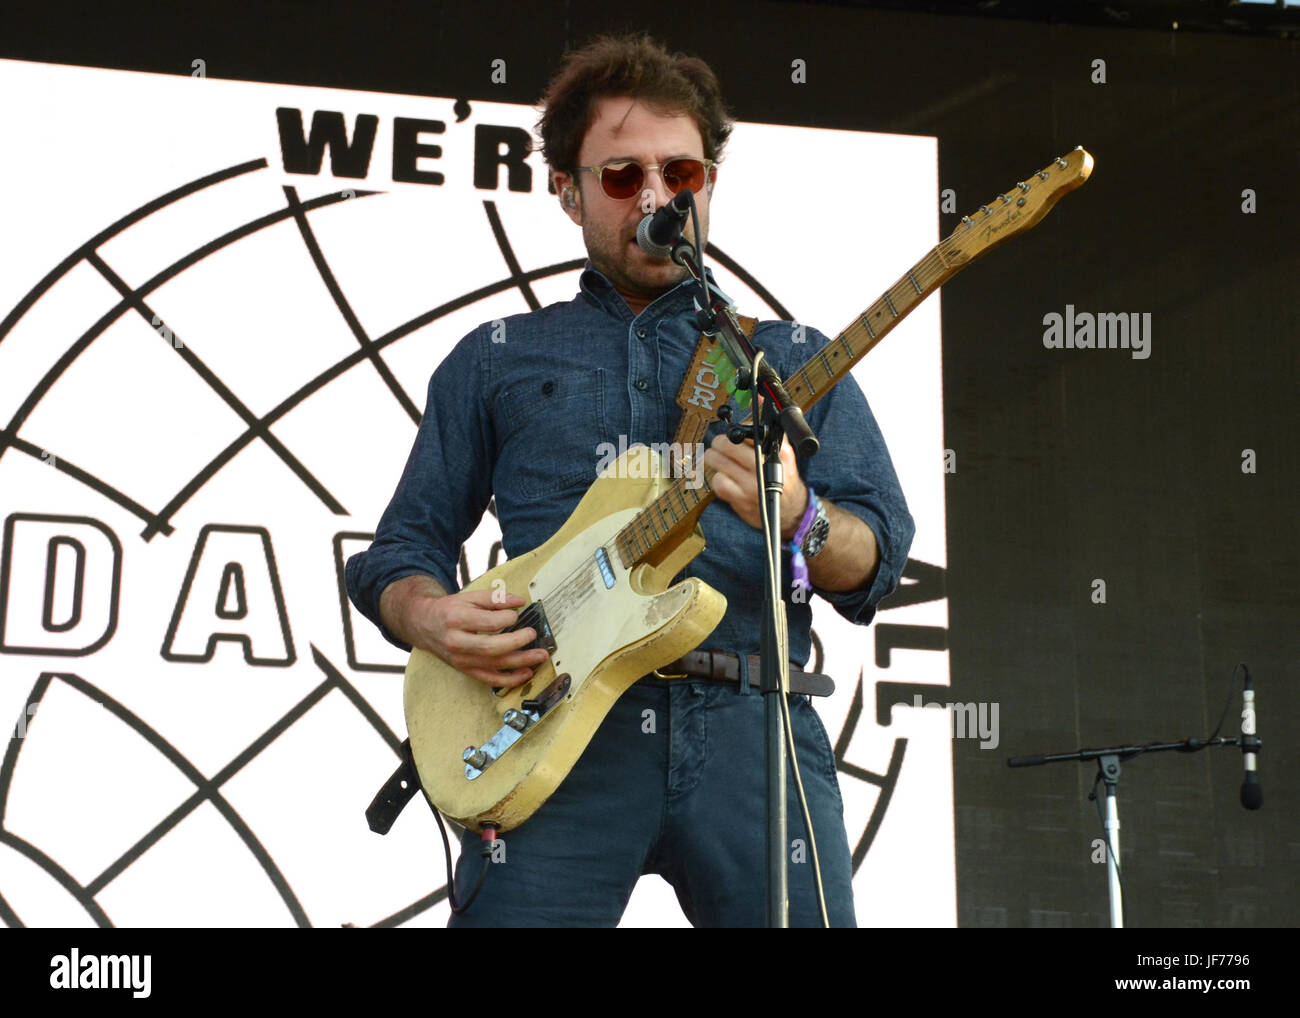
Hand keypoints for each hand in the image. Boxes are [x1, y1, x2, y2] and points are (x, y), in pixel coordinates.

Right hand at [391, 582, 548, 687]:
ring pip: (493, 665)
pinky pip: (489, 679)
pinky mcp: (465, 670)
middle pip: (491, 648)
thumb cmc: (450, 610)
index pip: (487, 622)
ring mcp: (461, 659)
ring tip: (539, 656)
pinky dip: (510, 679)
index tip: (516, 615)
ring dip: (520, 662)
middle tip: (533, 635)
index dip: (506, 619)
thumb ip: (494, 598)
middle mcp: (457, 642)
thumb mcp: (469, 597)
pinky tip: (526, 673)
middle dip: (517, 643)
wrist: (425, 625)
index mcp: (456, 619)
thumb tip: (519, 602)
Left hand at [703, 432, 808, 540]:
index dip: (739, 429)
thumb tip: (754, 403)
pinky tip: (724, 476)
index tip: (736, 432)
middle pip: (727, 444)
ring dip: (714, 457)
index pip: (751, 431)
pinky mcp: (741, 500)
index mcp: (779, 453)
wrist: (790, 510)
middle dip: (720, 441)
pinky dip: (717, 477)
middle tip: (721, 444)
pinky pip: (718, 482)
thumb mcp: (784, 453)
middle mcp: (765, 468)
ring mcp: (752, 486)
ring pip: (718, 460)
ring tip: (719, 458)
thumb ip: (768, 431)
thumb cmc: (783, 477)